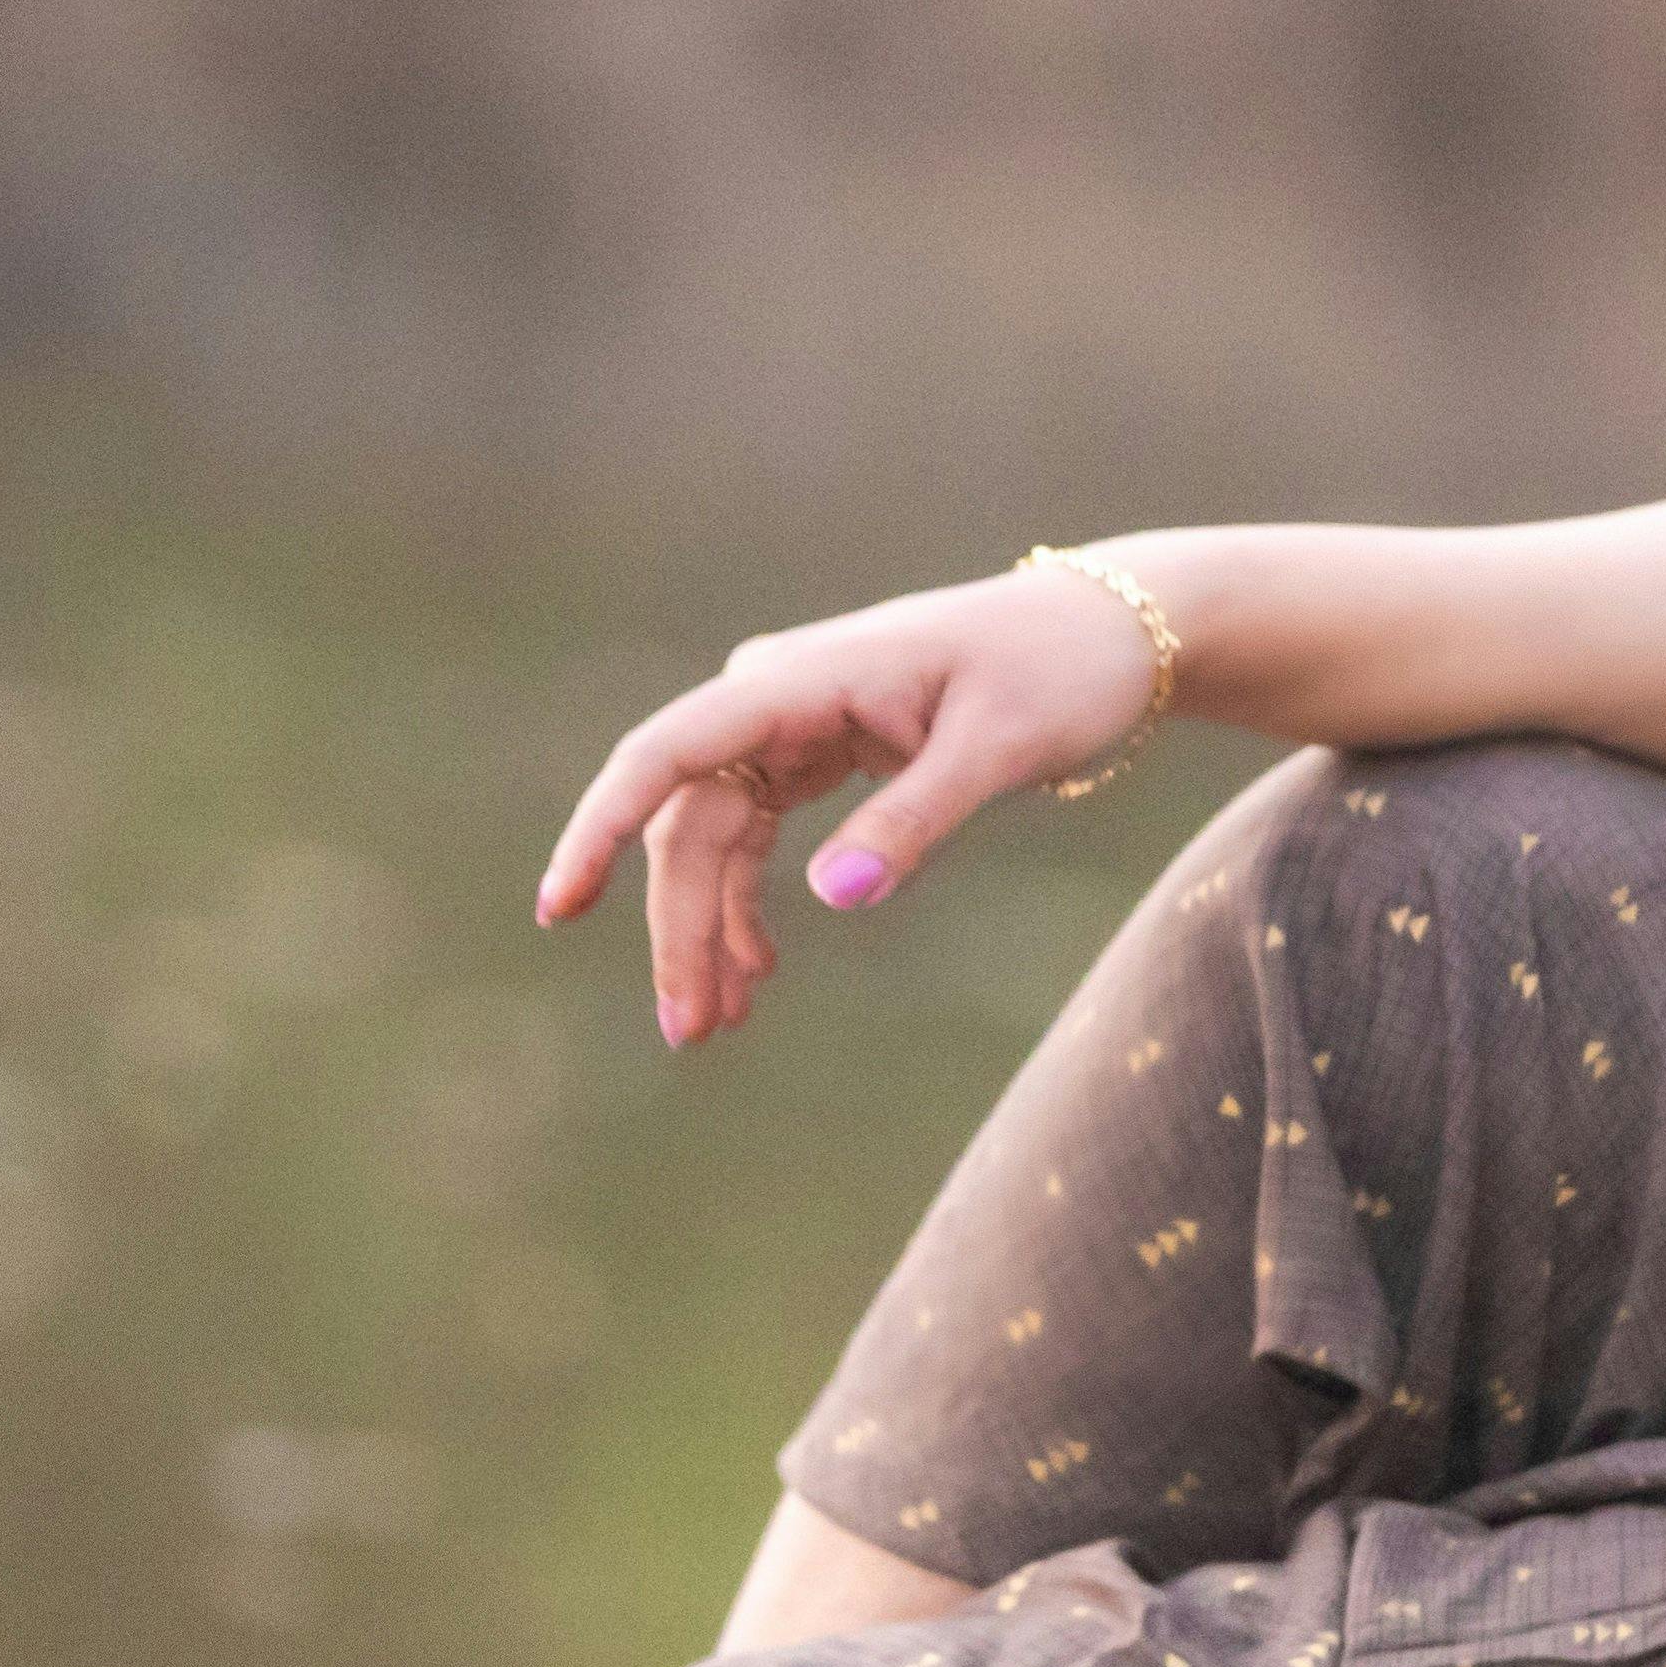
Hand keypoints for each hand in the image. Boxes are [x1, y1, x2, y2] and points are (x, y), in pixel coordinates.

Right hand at [533, 563, 1167, 1043]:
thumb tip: (830, 901)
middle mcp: (775, 694)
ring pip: (713, 837)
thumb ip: (914, 821)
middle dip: (679, 927)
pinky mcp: (814, 751)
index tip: (559, 907)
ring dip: (707, 929)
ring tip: (712, 1025)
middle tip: (688, 1032)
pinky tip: (756, 973)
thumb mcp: (998, 748)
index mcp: (803, 678)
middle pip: (689, 822)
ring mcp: (789, 723)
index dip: (602, 827)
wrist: (1106, 634)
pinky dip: (749, 905)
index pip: (668, 752)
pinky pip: (753, 835)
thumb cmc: (1057, 674)